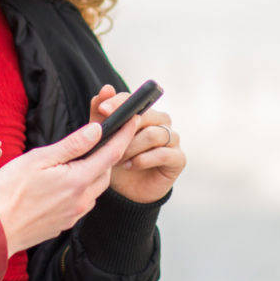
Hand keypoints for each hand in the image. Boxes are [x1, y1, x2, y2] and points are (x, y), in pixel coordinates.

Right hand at [0, 116, 143, 255]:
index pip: (111, 153)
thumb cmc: (11, 193)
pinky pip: (82, 203)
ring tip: (81, 160)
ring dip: (95, 173)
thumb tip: (96, 130)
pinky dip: (82, 189)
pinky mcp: (64, 224)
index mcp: (78, 180)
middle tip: (102, 139)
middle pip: (106, 173)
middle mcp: (82, 200)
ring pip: (95, 190)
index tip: (133, 119)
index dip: (124, 135)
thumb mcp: (39, 159)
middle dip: (108, 154)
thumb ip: (71, 146)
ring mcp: (73, 215)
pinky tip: (65, 185)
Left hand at [90, 85, 185, 203]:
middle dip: (125, 128)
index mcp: (145, 113)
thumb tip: (106, 89)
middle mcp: (161, 122)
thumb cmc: (116, 160)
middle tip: (109, 140)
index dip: (119, 103)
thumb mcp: (104, 138)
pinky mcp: (178, 158)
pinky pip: (163, 153)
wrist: (125, 191)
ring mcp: (172, 139)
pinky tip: (129, 166)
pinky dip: (143, 160)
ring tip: (117, 159)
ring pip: (153, 134)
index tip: (103, 110)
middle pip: (147, 115)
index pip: (134, 100)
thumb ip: (101, 115)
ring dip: (132, 147)